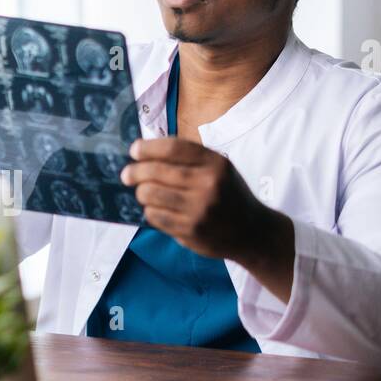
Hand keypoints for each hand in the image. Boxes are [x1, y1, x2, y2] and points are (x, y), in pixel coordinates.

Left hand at [121, 137, 294, 301]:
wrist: (253, 232)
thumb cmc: (229, 194)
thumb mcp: (220, 168)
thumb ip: (189, 159)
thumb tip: (147, 151)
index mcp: (215, 163)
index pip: (172, 148)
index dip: (148, 148)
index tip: (134, 150)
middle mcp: (208, 184)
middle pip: (155, 171)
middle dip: (135, 171)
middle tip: (127, 174)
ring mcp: (199, 209)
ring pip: (150, 194)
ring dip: (141, 192)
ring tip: (144, 193)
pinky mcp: (190, 230)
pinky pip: (155, 216)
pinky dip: (150, 211)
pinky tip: (156, 209)